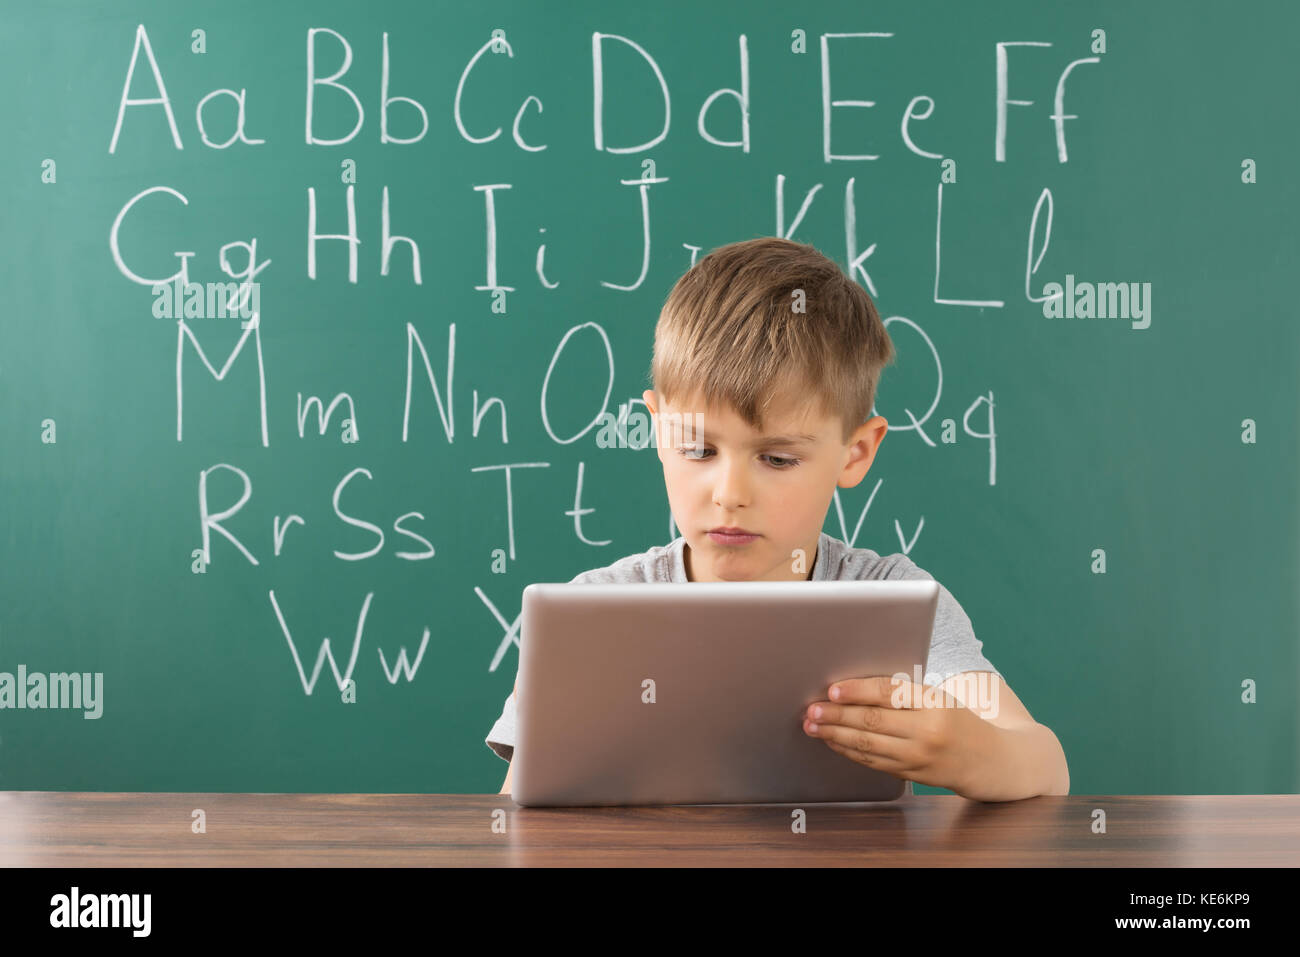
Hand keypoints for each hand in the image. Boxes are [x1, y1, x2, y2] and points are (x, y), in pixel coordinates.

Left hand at [802, 675, 1002, 794]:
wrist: (988, 760)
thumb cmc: (957, 720)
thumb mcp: (938, 697)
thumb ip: (903, 692)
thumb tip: (854, 688)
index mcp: (935, 703)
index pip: (890, 693)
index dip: (858, 690)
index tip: (833, 690)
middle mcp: (927, 732)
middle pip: (872, 721)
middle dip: (837, 715)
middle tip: (812, 709)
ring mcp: (918, 757)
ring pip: (867, 745)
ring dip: (835, 735)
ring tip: (813, 725)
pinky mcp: (911, 774)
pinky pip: (872, 762)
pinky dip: (848, 750)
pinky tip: (832, 741)